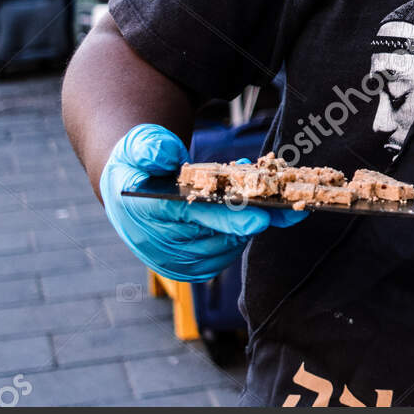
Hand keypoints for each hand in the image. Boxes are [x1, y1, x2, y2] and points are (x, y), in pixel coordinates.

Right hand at [100, 124, 306, 282]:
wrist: (128, 191)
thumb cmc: (137, 166)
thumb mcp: (137, 145)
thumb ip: (150, 147)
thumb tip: (164, 156)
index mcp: (145, 212)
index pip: (191, 218)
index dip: (228, 219)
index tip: (261, 219)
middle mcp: (157, 244)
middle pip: (218, 235)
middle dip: (254, 217)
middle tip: (285, 202)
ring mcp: (173, 261)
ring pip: (227, 246)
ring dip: (251, 223)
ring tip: (264, 195)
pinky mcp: (187, 268)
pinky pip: (225, 254)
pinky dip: (242, 233)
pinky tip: (251, 211)